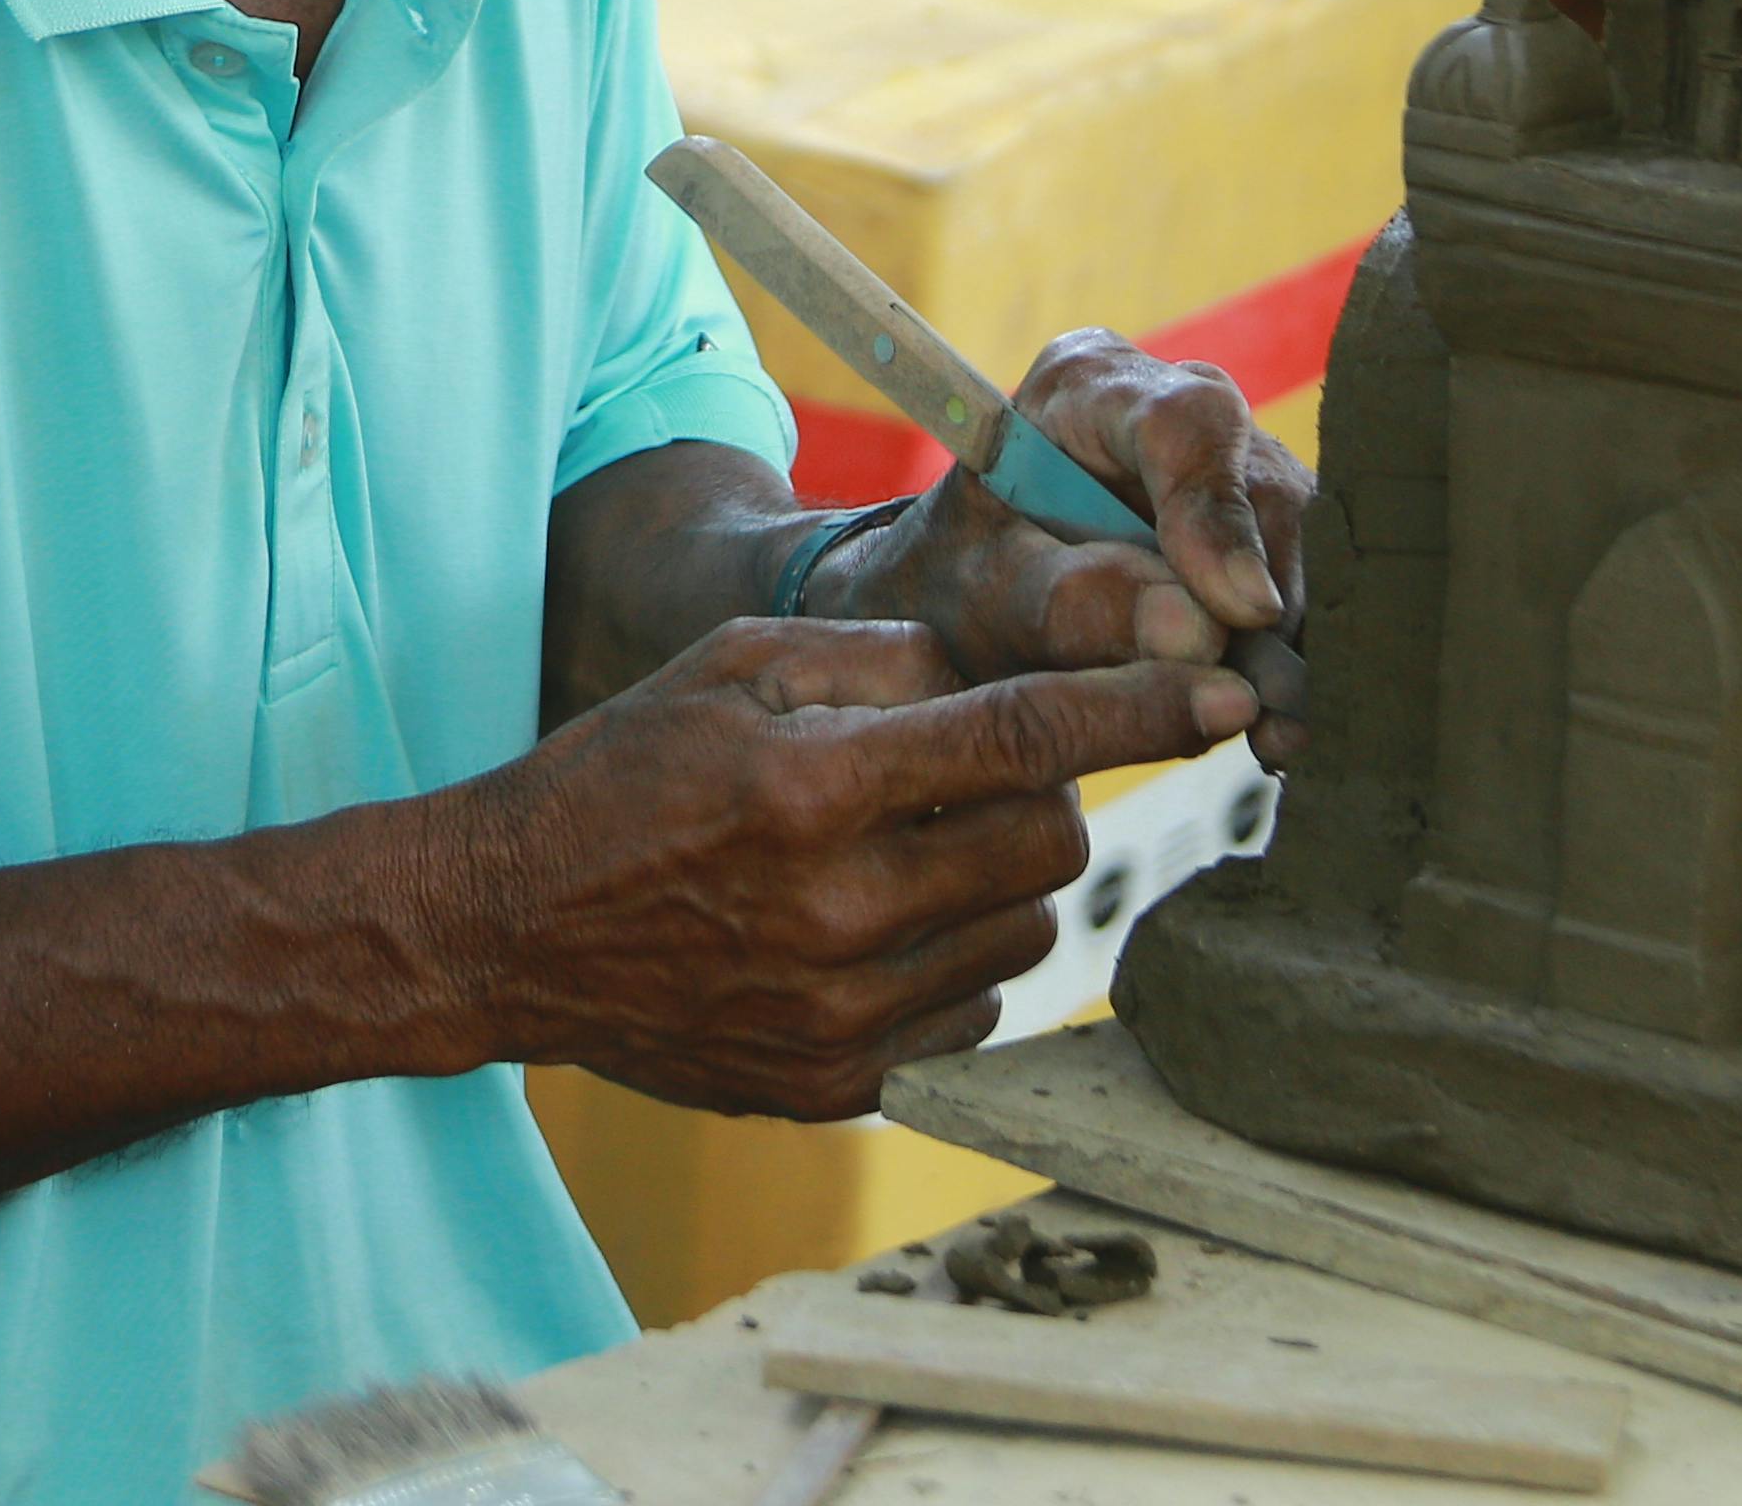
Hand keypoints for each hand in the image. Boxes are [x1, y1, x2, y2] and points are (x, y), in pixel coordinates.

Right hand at [452, 618, 1254, 1118]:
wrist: (508, 929)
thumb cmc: (623, 773)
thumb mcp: (732, 664)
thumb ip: (880, 655)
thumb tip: (1007, 675)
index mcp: (814, 787)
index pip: (1023, 737)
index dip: (1144, 707)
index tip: (1233, 691)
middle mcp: (839, 911)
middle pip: (1048, 843)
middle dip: (1037, 796)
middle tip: (960, 778)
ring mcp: (841, 1016)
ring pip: (1023, 934)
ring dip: (995, 883)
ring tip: (897, 854)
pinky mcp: (837, 1085)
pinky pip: (971, 1017)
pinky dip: (950, 964)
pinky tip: (867, 931)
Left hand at [831, 333, 1314, 768]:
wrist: (961, 607)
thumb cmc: (958, 582)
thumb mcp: (985, 595)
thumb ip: (1072, 605)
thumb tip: (1199, 635)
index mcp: (1089, 384)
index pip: (1185, 423)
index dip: (1221, 515)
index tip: (1241, 610)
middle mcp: (1177, 407)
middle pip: (1263, 487)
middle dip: (1269, 601)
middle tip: (1264, 703)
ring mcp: (1233, 467)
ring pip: (1301, 543)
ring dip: (1292, 643)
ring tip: (1277, 733)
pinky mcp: (1264, 533)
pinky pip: (1309, 586)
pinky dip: (1297, 660)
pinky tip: (1283, 729)